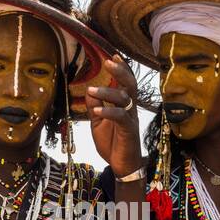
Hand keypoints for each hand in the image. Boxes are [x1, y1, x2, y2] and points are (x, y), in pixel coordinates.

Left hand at [87, 57, 143, 179]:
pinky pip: (121, 116)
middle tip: (108, 61)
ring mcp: (131, 119)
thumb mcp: (98, 123)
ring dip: (108, 92)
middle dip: (120, 71)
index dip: (121, 68)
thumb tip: (89, 89)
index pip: (125, 83)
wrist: (122, 165)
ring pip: (125, 98)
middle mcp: (130, 109)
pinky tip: (97, 111)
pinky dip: (109, 111)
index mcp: (124, 105)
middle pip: (131, 85)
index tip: (113, 55)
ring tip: (92, 89)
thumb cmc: (113, 143)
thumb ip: (95, 106)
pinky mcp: (129, 130)